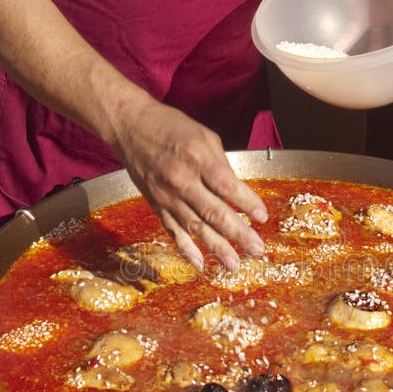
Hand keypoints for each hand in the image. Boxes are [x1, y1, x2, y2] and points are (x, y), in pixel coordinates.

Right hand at [110, 97, 267, 271]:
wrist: (130, 127)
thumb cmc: (170, 127)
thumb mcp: (204, 136)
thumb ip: (222, 164)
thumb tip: (237, 192)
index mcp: (197, 158)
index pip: (227, 187)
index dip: (247, 203)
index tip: (262, 217)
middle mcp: (181, 180)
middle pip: (214, 213)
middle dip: (238, 234)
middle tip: (257, 249)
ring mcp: (167, 196)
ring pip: (195, 227)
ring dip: (217, 248)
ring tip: (234, 265)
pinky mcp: (156, 204)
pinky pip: (172, 230)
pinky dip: (186, 249)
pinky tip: (200, 264)